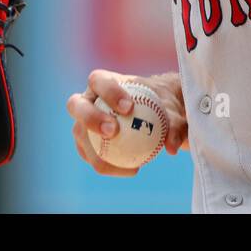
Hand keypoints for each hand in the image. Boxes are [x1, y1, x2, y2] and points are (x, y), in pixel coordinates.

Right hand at [66, 69, 189, 176]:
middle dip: (90, 117)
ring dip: (96, 150)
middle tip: (113, 131)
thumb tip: (171, 147)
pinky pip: (90, 155)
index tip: (129, 107)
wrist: (156, 114)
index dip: (109, 92)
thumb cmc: (162, 104)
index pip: (99, 80)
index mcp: (103, 81)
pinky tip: (131, 170)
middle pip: (76, 105)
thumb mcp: (173, 110)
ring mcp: (83, 121)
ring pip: (79, 134)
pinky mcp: (86, 142)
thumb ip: (175, 125)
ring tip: (126, 163)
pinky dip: (107, 164)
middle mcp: (88, 99)